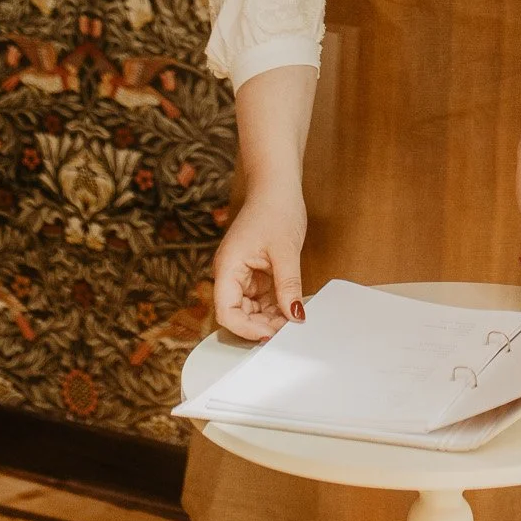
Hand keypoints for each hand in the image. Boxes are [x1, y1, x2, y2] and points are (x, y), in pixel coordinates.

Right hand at [213, 181, 307, 340]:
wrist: (277, 186)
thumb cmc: (276, 209)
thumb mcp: (285, 251)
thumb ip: (288, 286)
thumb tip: (294, 316)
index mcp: (227, 267)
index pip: (226, 311)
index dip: (246, 328)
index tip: (271, 334)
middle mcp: (230, 273)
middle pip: (238, 313)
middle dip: (261, 324)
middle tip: (288, 328)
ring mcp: (242, 273)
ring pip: (251, 308)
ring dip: (269, 316)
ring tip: (293, 318)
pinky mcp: (254, 272)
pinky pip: (261, 297)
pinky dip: (275, 304)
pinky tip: (291, 306)